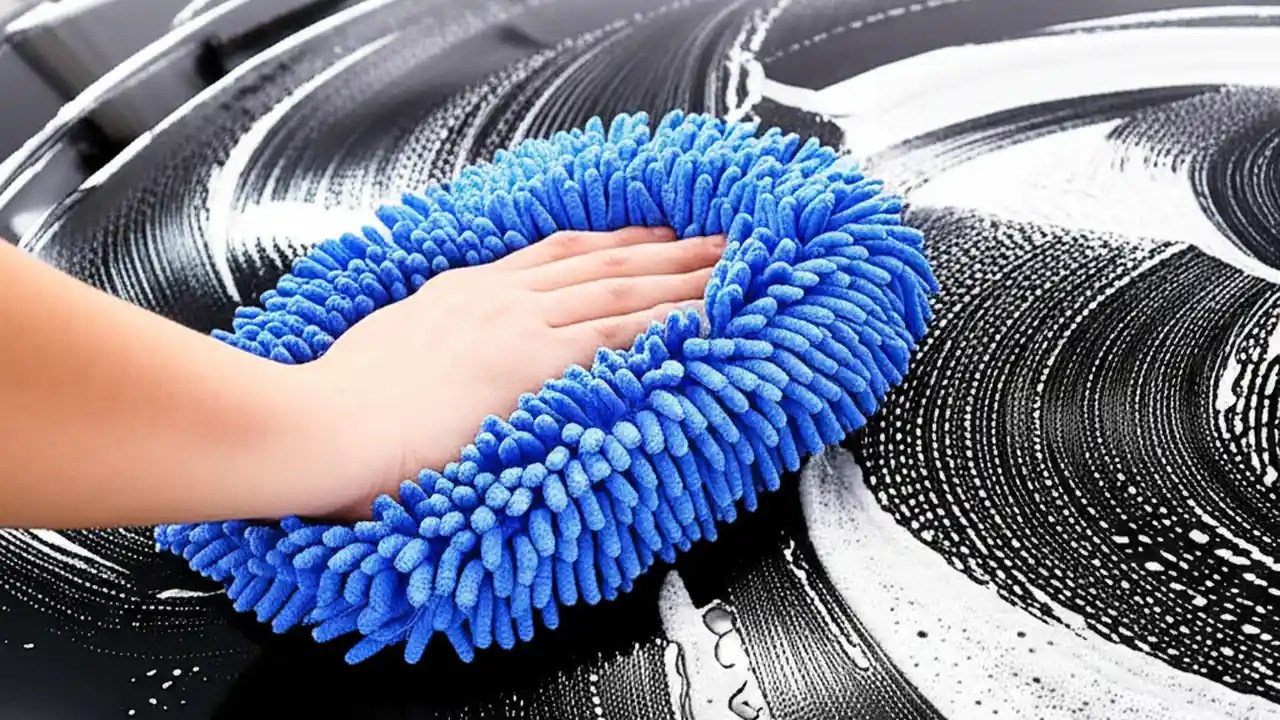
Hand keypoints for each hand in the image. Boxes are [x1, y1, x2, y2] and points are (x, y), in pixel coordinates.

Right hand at [299, 226, 724, 519]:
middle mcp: (501, 299)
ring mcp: (520, 327)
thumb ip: (432, 345)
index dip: (613, 242)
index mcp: (467, 294)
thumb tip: (447, 357)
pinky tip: (703, 316)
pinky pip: (618, 335)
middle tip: (717, 238)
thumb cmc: (343, 406)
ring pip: (622, 290)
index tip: (651, 236)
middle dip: (668, 250)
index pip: (558, 256)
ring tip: (732, 265)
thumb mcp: (389, 352)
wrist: (324, 425)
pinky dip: (666, 321)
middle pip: (604, 263)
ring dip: (683, 276)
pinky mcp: (533, 364)